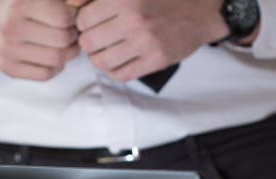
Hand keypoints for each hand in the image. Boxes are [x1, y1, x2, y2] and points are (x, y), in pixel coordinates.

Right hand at [0, 0, 79, 79]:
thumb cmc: (22, 5)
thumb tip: (85, 3)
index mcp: (19, 2)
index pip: (63, 18)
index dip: (73, 18)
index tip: (70, 17)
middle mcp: (9, 25)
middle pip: (63, 40)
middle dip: (73, 36)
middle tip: (71, 32)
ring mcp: (7, 49)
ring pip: (57, 59)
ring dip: (68, 53)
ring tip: (65, 44)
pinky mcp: (8, 68)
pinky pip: (46, 74)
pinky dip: (55, 67)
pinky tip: (51, 55)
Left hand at [70, 0, 228, 81]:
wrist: (200, 10)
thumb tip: (75, 5)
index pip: (82, 19)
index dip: (82, 22)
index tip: (90, 23)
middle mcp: (133, 21)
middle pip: (88, 42)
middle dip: (88, 42)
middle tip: (96, 39)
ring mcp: (145, 44)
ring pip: (101, 62)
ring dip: (99, 59)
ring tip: (105, 52)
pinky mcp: (156, 60)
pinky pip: (121, 74)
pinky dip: (114, 71)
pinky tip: (117, 63)